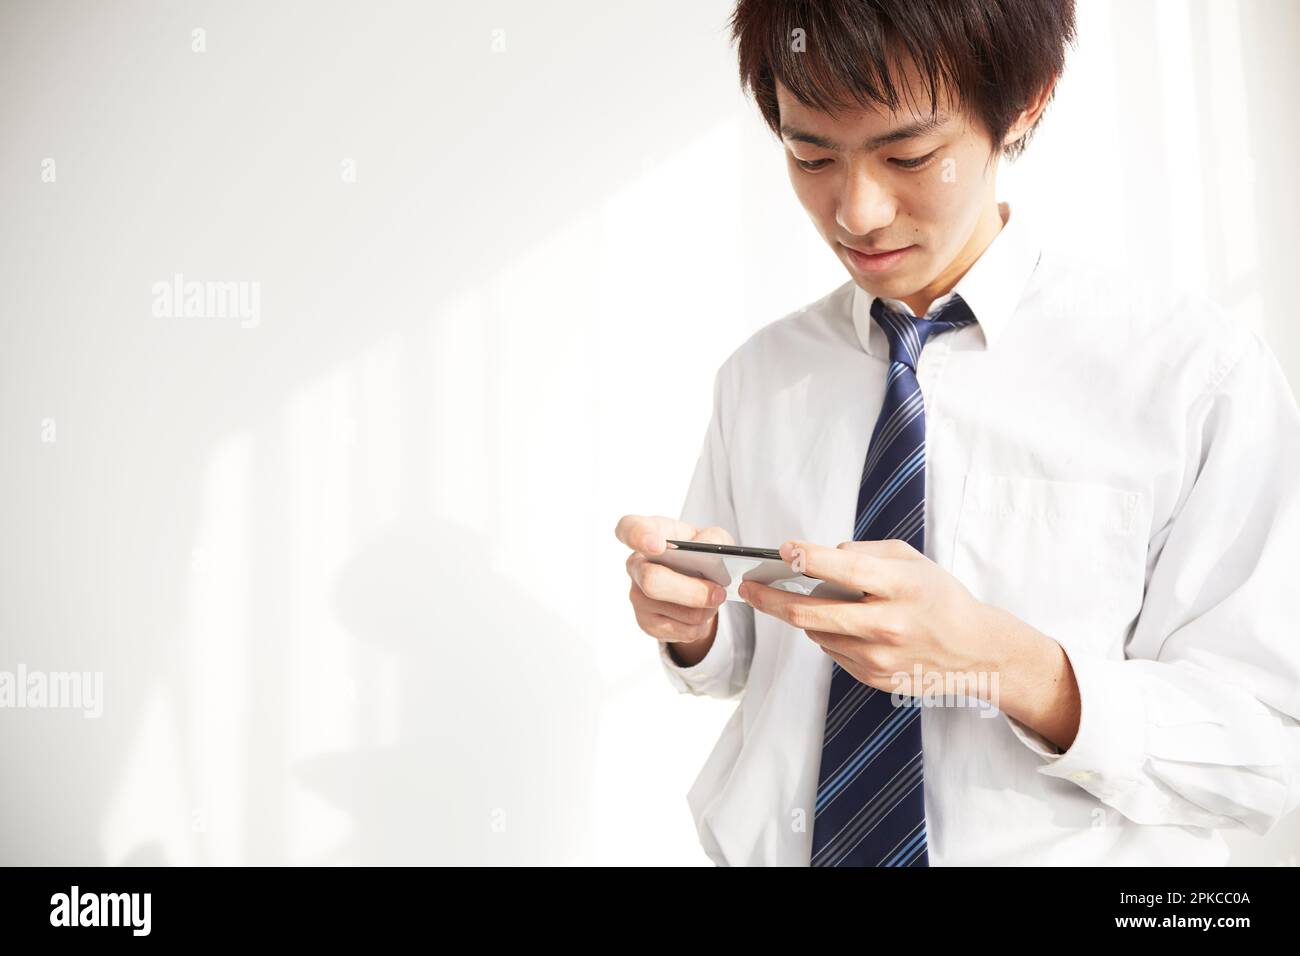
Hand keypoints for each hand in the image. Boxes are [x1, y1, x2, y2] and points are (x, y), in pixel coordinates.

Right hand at [614, 515, 730, 652]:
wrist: (699, 582)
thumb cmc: (700, 554)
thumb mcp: (713, 538)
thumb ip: (713, 539)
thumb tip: (709, 552)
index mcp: (647, 534)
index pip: (629, 529)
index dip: (638, 537)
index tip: (658, 546)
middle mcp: (635, 564)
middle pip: (652, 581)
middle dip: (691, 591)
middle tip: (719, 593)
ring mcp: (637, 595)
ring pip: (672, 609)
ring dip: (703, 609)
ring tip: (713, 600)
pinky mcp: (645, 622)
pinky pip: (678, 631)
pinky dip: (700, 626)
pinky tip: (702, 613)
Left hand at [738, 537, 1003, 699]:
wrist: (974, 651)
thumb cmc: (938, 596)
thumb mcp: (911, 560)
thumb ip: (864, 551)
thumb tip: (819, 556)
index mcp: (899, 587)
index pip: (845, 569)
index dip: (808, 558)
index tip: (783, 550)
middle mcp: (887, 625)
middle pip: (811, 614)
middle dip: (771, 599)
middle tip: (749, 587)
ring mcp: (878, 658)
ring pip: (817, 634)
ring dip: (803, 616)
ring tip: (799, 600)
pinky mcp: (873, 678)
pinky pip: (832, 652)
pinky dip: (827, 635)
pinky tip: (842, 624)